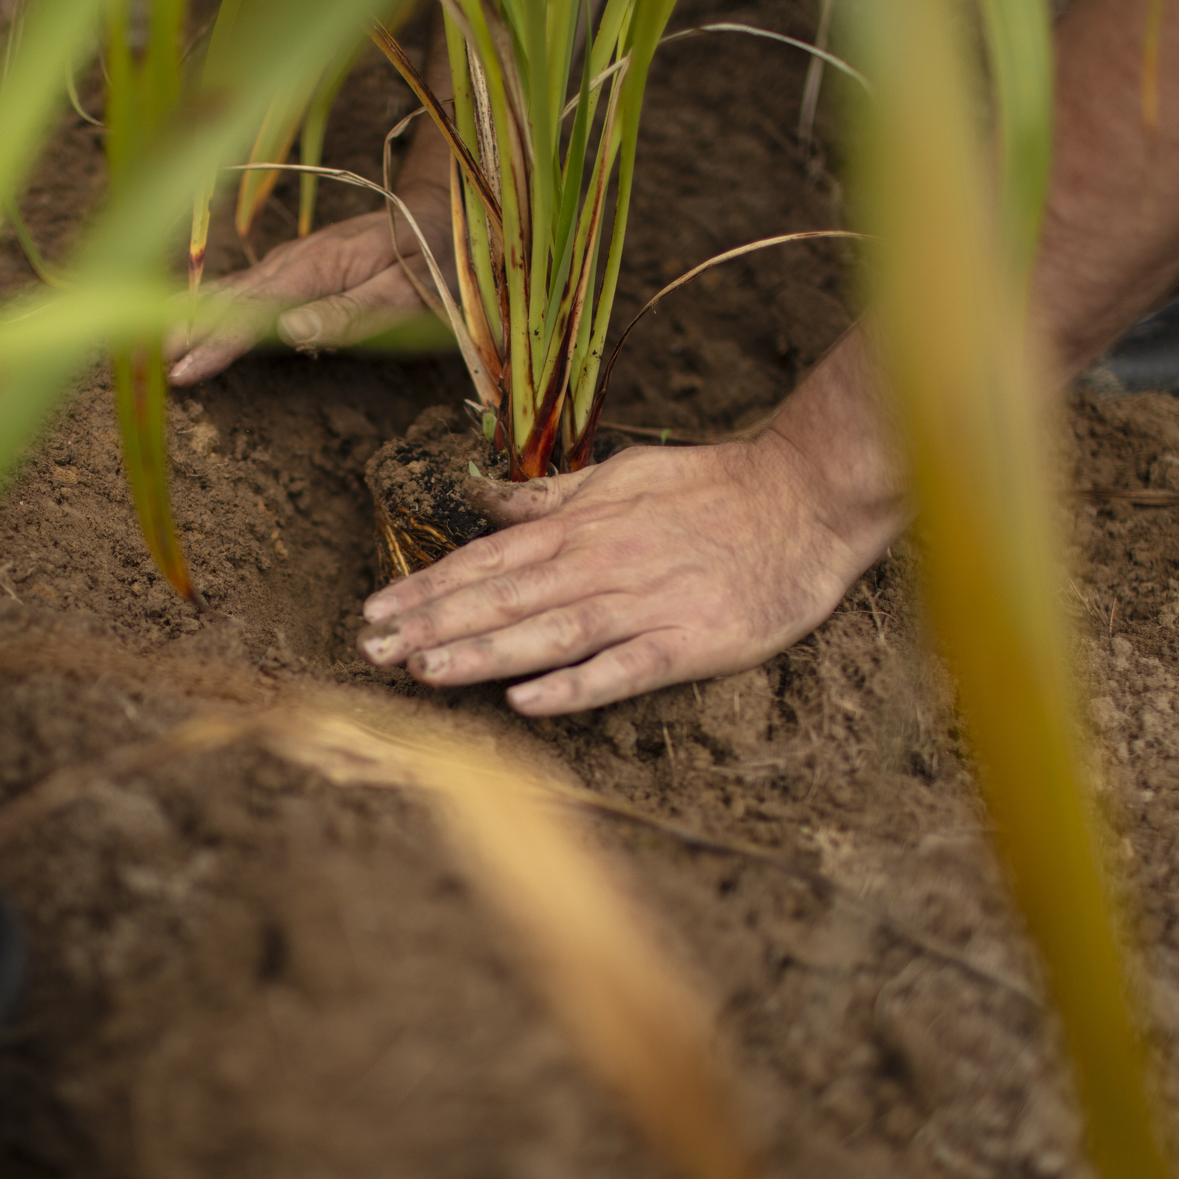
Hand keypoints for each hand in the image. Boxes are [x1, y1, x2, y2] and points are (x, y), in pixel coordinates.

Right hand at [167, 185, 452, 385]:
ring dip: (189, 315)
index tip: (182, 369)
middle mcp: (294, 260)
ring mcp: (291, 262)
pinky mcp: (293, 269)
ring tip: (151, 341)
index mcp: (316, 266)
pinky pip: (243, 289)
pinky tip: (188, 318)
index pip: (254, 311)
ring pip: (229, 290)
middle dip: (184, 327)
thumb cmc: (428, 259)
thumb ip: (348, 313)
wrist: (438, 214)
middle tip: (142, 360)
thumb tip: (290, 332)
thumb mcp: (403, 293)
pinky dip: (210, 304)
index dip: (215, 342)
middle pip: (228, 298)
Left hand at [355, 339, 907, 714]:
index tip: (375, 612)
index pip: (488, 559)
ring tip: (426, 672)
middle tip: (372, 651)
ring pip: (549, 632)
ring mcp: (644, 604)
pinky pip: (622, 669)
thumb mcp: (622, 475)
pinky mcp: (689, 642)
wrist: (805, 498)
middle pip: (503, 599)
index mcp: (582, 526)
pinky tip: (528, 702)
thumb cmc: (713, 488)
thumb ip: (550, 497)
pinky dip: (575, 684)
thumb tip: (483, 499)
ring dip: (484, 653)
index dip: (429, 587)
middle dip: (433, 625)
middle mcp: (601, 563)